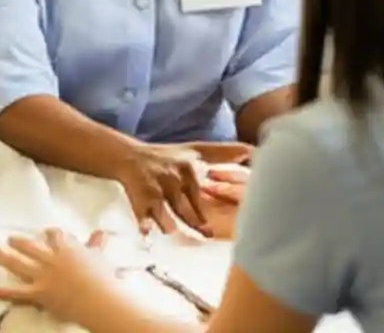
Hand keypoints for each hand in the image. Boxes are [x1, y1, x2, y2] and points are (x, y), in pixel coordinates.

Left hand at [0, 229, 126, 326]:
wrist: (99, 298)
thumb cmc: (103, 278)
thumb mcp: (99, 257)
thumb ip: (96, 244)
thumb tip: (101, 232)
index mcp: (67, 248)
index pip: (55, 236)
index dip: (50, 234)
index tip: (47, 232)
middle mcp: (51, 259)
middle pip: (32, 246)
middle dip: (20, 242)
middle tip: (11, 238)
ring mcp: (43, 276)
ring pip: (18, 264)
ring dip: (3, 257)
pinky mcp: (37, 293)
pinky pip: (13, 293)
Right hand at [112, 142, 251, 236]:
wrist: (131, 157)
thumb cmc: (168, 157)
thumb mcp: (195, 151)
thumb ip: (223, 152)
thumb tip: (252, 150)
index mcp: (190, 168)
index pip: (204, 191)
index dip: (214, 204)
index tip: (227, 218)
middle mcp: (173, 178)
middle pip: (189, 208)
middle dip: (197, 223)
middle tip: (208, 234)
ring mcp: (156, 189)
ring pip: (168, 216)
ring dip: (171, 225)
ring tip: (174, 230)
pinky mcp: (140, 199)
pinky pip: (144, 216)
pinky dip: (145, 225)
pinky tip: (147, 232)